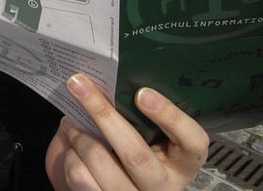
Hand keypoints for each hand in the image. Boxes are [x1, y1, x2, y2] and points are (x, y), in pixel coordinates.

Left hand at [45, 74, 207, 190]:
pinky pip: (81, 179)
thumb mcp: (149, 135)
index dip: (169, 116)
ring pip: (101, 165)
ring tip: (71, 121)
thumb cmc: (134, 150)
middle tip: (79, 85)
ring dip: (80, 136)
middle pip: (135, 153)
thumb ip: (138, 114)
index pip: (192, 140)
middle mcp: (163, 185)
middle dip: (102, 114)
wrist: (114, 186)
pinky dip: (70, 157)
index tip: (142, 93)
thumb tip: (107, 82)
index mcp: (183, 162)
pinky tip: (70, 146)